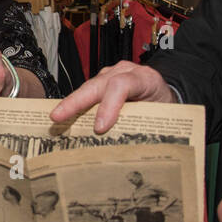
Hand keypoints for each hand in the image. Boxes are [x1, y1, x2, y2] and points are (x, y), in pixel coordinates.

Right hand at [50, 60, 175, 132]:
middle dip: (76, 102)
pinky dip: (75, 105)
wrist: (165, 94)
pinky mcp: (102, 82)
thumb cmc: (163, 106)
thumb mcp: (160, 116)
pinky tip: (64, 116)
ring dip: (71, 104)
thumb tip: (125, 149)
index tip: (100, 128)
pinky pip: (88, 93)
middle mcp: (125, 72)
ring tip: (55, 119)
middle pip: (98, 85)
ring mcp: (112, 75)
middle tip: (58, 117)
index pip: (122, 86)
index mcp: (145, 79)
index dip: (109, 106)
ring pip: (89, 88)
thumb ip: (143, 126)